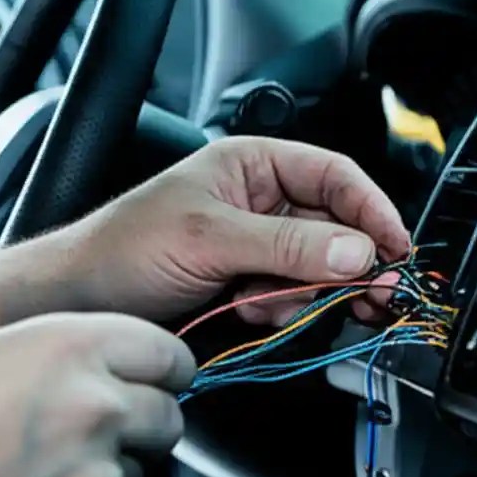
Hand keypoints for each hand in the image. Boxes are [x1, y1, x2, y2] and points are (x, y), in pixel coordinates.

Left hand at [63, 136, 411, 323]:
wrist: (81, 301)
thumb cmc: (124, 248)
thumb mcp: (208, 238)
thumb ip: (285, 246)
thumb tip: (354, 251)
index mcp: (253, 165)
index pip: (335, 176)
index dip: (371, 210)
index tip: (395, 249)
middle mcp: (261, 201)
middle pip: (336, 229)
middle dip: (347, 265)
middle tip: (370, 296)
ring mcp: (256, 247)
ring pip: (318, 271)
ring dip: (306, 294)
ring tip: (268, 302)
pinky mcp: (248, 286)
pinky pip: (293, 298)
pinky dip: (282, 310)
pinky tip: (250, 311)